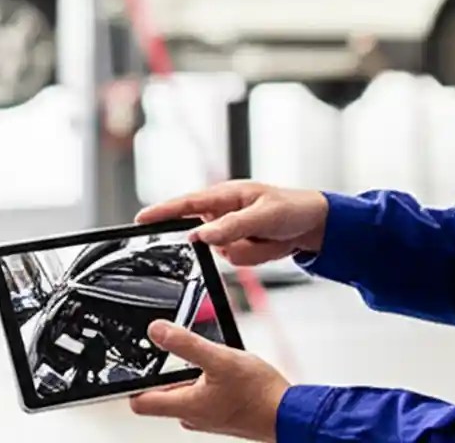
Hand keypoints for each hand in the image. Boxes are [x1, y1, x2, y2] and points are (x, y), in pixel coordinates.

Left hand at [129, 320, 289, 441]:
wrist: (288, 414)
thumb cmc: (259, 393)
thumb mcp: (220, 359)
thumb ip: (186, 344)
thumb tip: (157, 331)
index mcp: (185, 406)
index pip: (140, 403)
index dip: (130, 384)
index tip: (131, 367)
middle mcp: (192, 417)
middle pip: (161, 397)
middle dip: (165, 374)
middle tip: (177, 354)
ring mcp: (207, 418)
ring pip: (184, 395)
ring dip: (189, 376)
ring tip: (207, 360)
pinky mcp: (221, 415)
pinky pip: (202, 398)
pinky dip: (206, 382)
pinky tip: (222, 372)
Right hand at [135, 180, 328, 265]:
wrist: (314, 225)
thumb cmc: (292, 208)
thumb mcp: (264, 215)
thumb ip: (232, 225)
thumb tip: (201, 234)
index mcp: (225, 195)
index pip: (186, 204)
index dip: (161, 212)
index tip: (140, 220)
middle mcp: (223, 213)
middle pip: (205, 237)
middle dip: (230, 240)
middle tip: (253, 232)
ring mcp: (231, 231)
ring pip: (223, 253)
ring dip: (249, 249)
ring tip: (268, 234)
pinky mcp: (240, 246)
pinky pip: (237, 260)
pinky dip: (255, 255)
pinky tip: (269, 243)